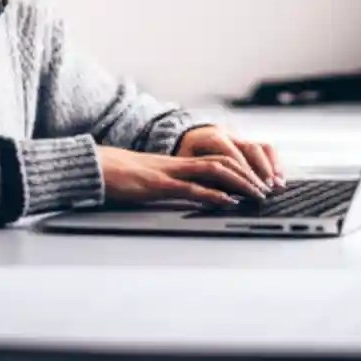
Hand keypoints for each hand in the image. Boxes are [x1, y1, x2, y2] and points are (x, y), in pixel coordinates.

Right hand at [98, 145, 269, 207]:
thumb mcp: (150, 180)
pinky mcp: (158, 184)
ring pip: (214, 170)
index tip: (259, 181)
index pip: (217, 159)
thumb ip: (171, 185)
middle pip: (223, 161)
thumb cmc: (117, 176)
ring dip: (239, 182)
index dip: (241, 168)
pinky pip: (191, 188)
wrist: (91, 168)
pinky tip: (228, 201)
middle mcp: (178, 163)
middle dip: (249, 174)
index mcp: (177, 162)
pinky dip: (212, 194)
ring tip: (257, 194)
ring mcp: (169, 172)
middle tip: (268, 188)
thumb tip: (192, 196)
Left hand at [174, 125, 284, 190]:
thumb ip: (202, 179)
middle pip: (251, 148)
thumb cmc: (187, 156)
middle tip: (267, 189)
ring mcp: (240, 137)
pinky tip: (279, 177)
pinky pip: (265, 149)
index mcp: (211, 138)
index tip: (250, 189)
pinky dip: (274, 163)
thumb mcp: (188, 166)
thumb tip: (219, 197)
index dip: (243, 172)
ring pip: (261, 147)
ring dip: (271, 167)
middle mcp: (229, 135)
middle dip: (261, 171)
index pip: (231, 154)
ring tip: (278, 185)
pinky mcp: (247, 143)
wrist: (189, 138)